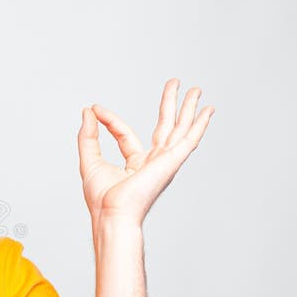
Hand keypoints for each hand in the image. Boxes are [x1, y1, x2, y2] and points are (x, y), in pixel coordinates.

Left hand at [77, 79, 212, 227]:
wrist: (112, 214)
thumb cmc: (102, 199)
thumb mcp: (90, 160)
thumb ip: (88, 136)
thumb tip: (88, 112)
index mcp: (135, 164)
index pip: (125, 134)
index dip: (109, 120)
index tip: (95, 109)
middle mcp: (153, 162)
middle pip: (165, 126)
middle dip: (170, 104)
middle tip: (176, 83)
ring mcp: (164, 161)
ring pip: (179, 128)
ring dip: (189, 108)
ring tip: (197, 89)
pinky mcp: (171, 161)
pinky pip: (189, 140)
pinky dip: (200, 125)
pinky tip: (208, 112)